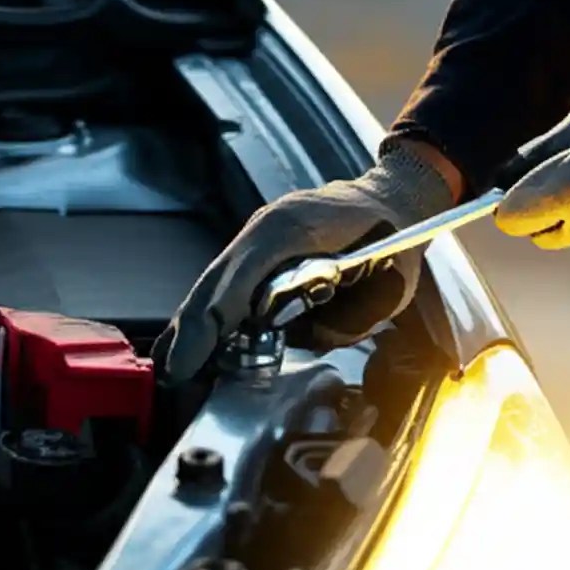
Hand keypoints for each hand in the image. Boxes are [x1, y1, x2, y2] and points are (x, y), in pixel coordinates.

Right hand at [158, 141, 456, 383]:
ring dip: (195, 321)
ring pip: (215, 280)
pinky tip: (198, 336)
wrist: (396, 197)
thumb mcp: (385, 288)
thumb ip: (342, 322)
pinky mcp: (260, 240)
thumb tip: (298, 342)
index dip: (210, 326)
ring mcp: (260, 229)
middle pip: (214, 282)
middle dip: (190, 330)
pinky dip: (211, 307)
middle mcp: (268, 225)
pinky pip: (228, 276)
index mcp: (297, 230)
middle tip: (173, 372)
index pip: (238, 282)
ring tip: (176, 361)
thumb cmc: (395, 239)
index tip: (189, 361)